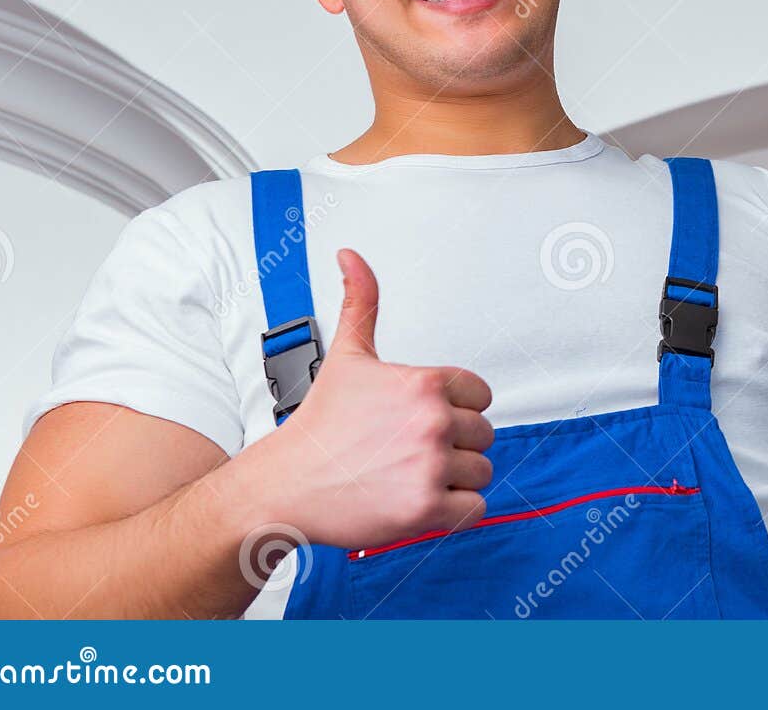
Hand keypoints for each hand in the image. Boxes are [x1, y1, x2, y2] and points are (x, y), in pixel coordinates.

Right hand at [261, 248, 493, 550]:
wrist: (284, 485)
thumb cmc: (319, 426)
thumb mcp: (346, 355)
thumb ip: (361, 301)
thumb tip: (351, 256)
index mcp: (423, 383)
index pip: (480, 394)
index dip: (455, 408)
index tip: (421, 419)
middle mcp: (432, 422)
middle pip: (483, 434)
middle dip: (453, 444)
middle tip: (408, 451)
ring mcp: (430, 466)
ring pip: (481, 471)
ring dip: (454, 478)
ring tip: (410, 475)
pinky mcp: (427, 509)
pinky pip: (476, 509)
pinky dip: (455, 511)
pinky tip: (419, 500)